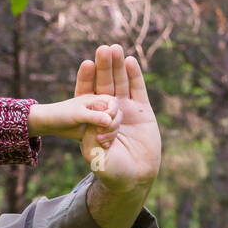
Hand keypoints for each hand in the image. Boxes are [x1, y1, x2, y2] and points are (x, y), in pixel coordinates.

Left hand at [27, 94, 120, 140]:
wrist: (51, 123)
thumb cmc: (62, 114)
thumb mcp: (78, 114)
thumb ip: (93, 117)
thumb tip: (109, 121)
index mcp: (98, 99)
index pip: (115, 103)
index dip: (113, 112)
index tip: (106, 121)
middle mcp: (101, 108)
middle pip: (117, 116)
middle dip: (113, 125)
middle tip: (99, 133)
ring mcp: (99, 120)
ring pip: (114, 127)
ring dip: (110, 134)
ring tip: (99, 140)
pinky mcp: (96, 131)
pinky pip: (107, 136)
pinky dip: (107, 140)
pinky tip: (103, 146)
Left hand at [73, 45, 161, 195]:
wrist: (135, 177)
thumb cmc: (112, 173)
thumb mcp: (98, 160)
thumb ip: (94, 145)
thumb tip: (95, 128)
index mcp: (92, 121)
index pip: (87, 97)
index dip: (86, 80)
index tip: (85, 64)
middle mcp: (106, 113)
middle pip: (104, 86)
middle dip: (103, 68)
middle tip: (102, 49)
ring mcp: (125, 110)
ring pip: (120, 84)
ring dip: (116, 67)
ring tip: (114, 49)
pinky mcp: (141, 110)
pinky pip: (137, 90)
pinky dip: (134, 76)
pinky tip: (129, 61)